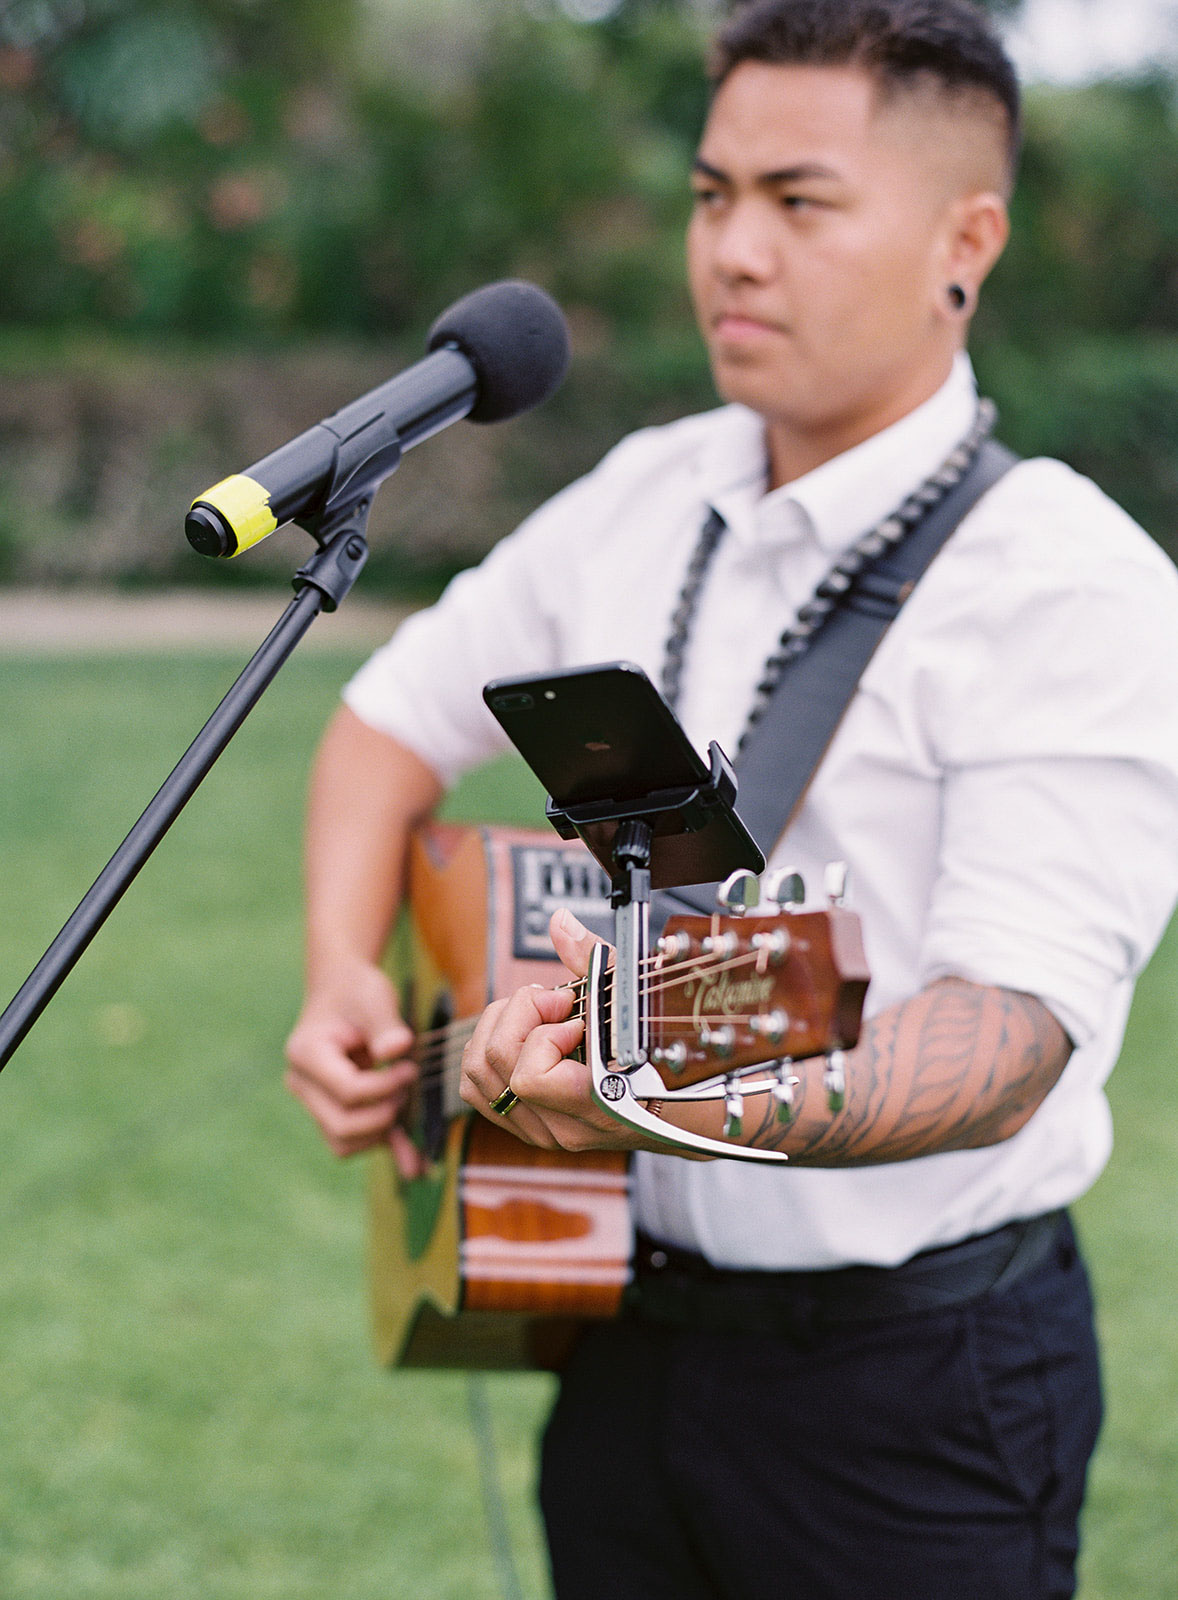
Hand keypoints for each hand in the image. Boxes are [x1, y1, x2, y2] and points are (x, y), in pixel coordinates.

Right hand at [285, 959, 424, 1176]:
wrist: (342, 991)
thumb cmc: (357, 991)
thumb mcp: (373, 996)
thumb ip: (386, 1024)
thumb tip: (397, 1050)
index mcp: (305, 1053)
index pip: (346, 1091)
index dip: (384, 1087)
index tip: (408, 1067)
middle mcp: (302, 1083)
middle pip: (341, 1124)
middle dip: (383, 1112)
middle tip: (407, 1082)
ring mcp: (314, 1101)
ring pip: (343, 1142)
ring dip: (381, 1131)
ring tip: (403, 1099)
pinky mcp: (332, 1111)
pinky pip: (353, 1144)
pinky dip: (385, 1149)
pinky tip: (415, 1164)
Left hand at [460, 909, 650, 1153]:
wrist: (677, 1105)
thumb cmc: (660, 1049)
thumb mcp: (632, 994)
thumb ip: (592, 957)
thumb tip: (560, 923)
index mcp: (594, 1102)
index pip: (530, 1077)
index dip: (543, 1032)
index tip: (573, 1012)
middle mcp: (562, 1126)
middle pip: (494, 1064)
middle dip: (517, 1016)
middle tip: (552, 1002)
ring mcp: (542, 1131)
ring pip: (476, 1075)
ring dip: (499, 1030)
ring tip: (534, 1015)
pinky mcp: (527, 1127)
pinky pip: (477, 1089)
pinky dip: (488, 1055)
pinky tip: (521, 1036)